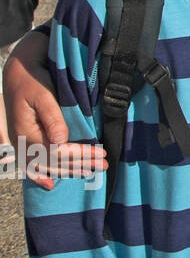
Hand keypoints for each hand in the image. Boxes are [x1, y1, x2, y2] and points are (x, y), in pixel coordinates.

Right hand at [2, 30, 105, 188]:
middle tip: (104, 165)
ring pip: (46, 164)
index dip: (80, 155)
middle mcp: (23, 142)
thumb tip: (60, 141)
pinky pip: (32, 163)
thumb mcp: (43, 95)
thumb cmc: (32, 80)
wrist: (18, 72)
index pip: (57, 152)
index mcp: (27, 132)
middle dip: (80, 164)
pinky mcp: (25, 140)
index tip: (101, 154)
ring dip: (68, 170)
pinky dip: (41, 174)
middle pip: (54, 161)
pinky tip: (50, 184)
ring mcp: (22, 143)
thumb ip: (52, 117)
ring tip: (89, 172)